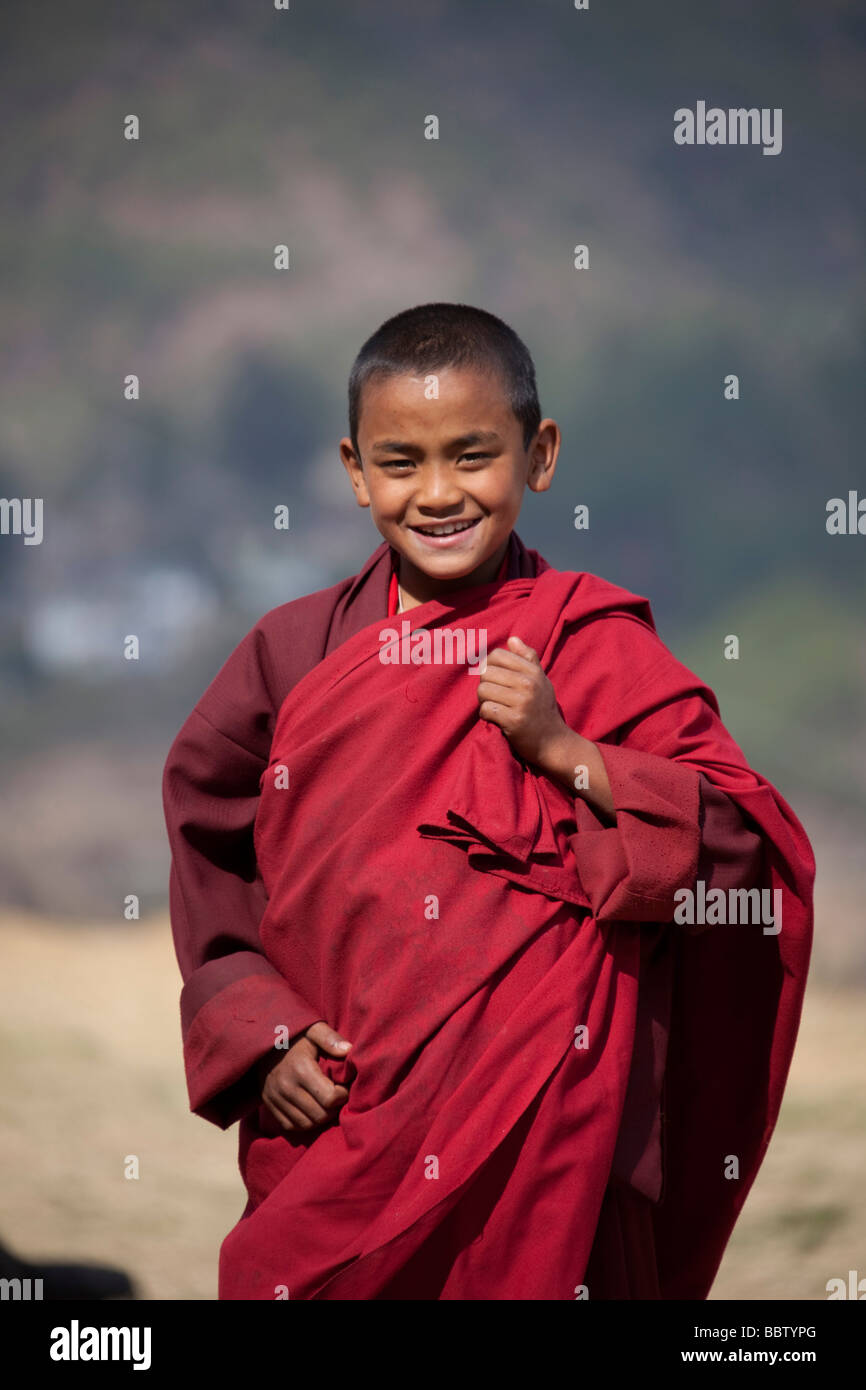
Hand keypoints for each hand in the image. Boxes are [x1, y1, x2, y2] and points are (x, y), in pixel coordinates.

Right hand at [257, 1021, 352, 1134]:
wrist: (261, 1040)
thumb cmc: (294, 1036)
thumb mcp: (312, 1029)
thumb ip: (330, 1038)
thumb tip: (349, 1050)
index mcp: (301, 1069)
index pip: (330, 1098)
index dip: (343, 1095)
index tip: (344, 1086)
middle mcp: (287, 1087)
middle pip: (320, 1115)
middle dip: (334, 1109)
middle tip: (337, 1097)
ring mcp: (276, 1098)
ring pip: (306, 1124)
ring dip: (321, 1118)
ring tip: (326, 1104)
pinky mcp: (269, 1104)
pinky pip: (290, 1126)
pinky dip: (304, 1123)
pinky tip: (311, 1109)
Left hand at [476, 635, 567, 766]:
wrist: (554, 742)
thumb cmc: (543, 710)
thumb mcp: (541, 681)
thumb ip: (528, 658)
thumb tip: (512, 639)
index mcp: (533, 671)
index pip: (497, 656)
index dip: (490, 668)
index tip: (497, 681)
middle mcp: (529, 684)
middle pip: (485, 673)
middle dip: (485, 686)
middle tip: (495, 698)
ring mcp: (522, 702)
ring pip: (483, 691)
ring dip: (484, 701)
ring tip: (496, 708)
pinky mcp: (514, 720)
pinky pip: (485, 709)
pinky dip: (486, 716)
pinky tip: (497, 719)